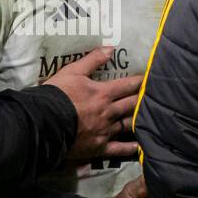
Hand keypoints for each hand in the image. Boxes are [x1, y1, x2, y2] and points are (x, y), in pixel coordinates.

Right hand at [42, 46, 140, 163]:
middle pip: (132, 105)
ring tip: (149, 118)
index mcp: (103, 93)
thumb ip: (93, 60)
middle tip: (153, 97)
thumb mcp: (72, 71)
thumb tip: (111, 48)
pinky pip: (118, 149)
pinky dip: (130, 148)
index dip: (140, 81)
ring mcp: (106, 131)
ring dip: (139, 120)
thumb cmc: (57, 95)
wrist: (44, 122)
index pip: (128, 85)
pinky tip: (138, 147)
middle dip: (143, 99)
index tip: (149, 79)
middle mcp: (109, 112)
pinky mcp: (99, 147)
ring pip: (128, 125)